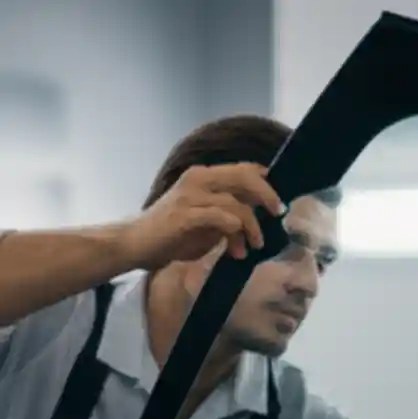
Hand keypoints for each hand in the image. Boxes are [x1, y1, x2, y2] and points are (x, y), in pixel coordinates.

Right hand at [119, 162, 286, 269]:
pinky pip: (220, 217)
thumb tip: (261, 212)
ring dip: (250, 228)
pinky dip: (234, 232)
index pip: (243, 168)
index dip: (266, 181)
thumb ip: (231, 211)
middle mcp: (198, 179)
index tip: (279, 201)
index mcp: (204, 176)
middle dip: (268, 196)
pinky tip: (235, 250)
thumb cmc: (174, 234)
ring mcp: (190, 195)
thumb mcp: (209, 220)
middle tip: (279, 215)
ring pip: (236, 203)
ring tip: (249, 248)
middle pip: (244, 177)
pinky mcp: (184, 214)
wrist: (136, 245)